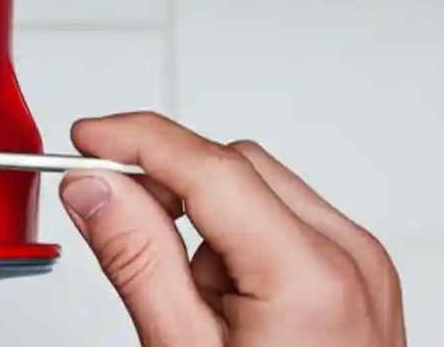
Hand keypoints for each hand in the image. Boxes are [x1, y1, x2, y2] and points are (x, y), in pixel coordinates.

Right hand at [60, 113, 404, 346]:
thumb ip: (136, 260)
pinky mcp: (356, 276)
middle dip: (165, 183)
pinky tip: (222, 304)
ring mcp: (360, 266)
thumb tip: (93, 188)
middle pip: (233, 164)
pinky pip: (280, 221)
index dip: (134, 139)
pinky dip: (234, 242)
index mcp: (310, 275)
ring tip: (188, 301)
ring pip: (255, 187)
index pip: (208, 165)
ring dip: (202, 220)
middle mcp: (347, 256)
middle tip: (109, 217)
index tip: (83, 140)